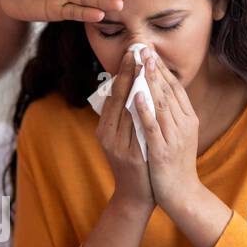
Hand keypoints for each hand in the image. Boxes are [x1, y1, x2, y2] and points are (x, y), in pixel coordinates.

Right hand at [96, 48, 153, 212]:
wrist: (136, 197)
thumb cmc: (135, 165)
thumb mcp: (125, 139)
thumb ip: (124, 119)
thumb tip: (131, 91)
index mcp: (105, 129)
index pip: (113, 94)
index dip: (122, 72)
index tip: (132, 52)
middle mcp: (107, 135)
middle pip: (117, 97)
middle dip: (127, 71)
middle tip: (136, 49)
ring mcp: (117, 145)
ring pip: (123, 108)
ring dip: (133, 83)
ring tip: (142, 63)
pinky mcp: (128, 154)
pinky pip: (132, 126)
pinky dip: (136, 108)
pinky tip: (141, 94)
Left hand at [132, 48, 200, 214]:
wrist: (181, 194)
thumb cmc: (175, 165)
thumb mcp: (177, 135)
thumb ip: (170, 115)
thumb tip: (158, 93)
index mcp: (188, 120)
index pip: (175, 88)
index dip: (162, 68)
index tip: (150, 51)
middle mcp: (184, 125)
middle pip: (169, 91)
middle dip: (155, 68)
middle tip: (144, 47)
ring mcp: (174, 138)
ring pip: (161, 104)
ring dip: (150, 81)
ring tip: (141, 62)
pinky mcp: (162, 151)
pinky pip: (152, 126)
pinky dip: (144, 108)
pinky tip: (136, 94)